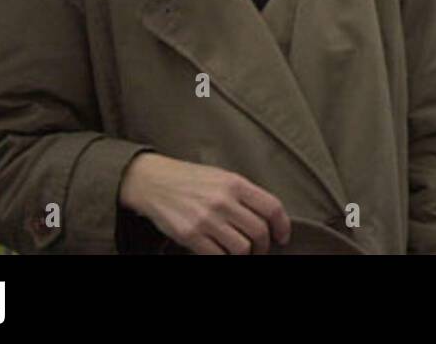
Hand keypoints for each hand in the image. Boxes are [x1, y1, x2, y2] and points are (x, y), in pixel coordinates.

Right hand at [119, 153, 291, 254]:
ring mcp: (207, 219)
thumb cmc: (190, 179)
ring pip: (241, 248)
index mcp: (235, 183)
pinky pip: (217, 256)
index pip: (272, 207)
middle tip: (260, 249)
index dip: (283, 226)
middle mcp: (223, 201)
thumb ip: (244, 194)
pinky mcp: (190, 235)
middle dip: (264, 246)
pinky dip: (224, 258)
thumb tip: (267, 217)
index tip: (282, 237)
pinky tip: (223, 254)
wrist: (153, 181)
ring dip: (246, 255)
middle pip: (259, 232)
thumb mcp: (222, 176)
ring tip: (243, 253)